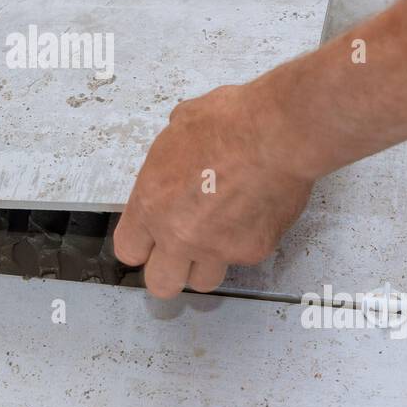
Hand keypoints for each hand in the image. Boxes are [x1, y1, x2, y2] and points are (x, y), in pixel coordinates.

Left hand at [113, 79, 316, 298]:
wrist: (277, 134)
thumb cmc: (231, 122)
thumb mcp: (181, 124)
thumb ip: (171, 155)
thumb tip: (179, 152)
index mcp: (152, 202)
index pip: (128, 249)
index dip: (141, 245)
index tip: (150, 239)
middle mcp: (178, 234)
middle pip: (161, 284)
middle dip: (169, 271)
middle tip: (181, 251)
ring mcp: (216, 248)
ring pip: (204, 281)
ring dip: (207, 263)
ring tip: (221, 232)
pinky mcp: (252, 251)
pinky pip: (243, 258)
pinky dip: (246, 241)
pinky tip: (255, 212)